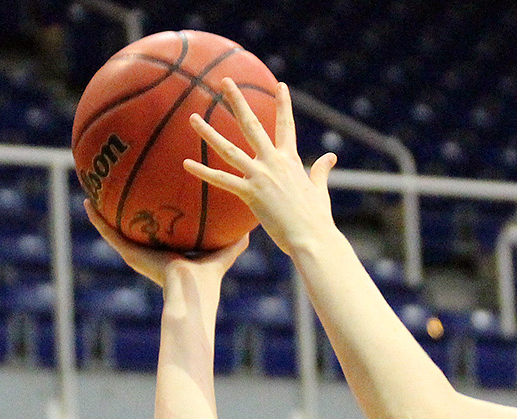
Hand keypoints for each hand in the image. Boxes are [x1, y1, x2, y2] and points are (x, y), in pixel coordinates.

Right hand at [84, 201, 249, 287]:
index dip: (153, 216)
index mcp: (168, 253)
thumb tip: (250, 228)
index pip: (158, 232)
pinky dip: (97, 220)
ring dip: (102, 212)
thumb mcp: (222, 253)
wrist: (192, 292)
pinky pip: (109, 234)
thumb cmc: (208, 280)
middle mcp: (148, 252)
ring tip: (91, 192)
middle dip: (125, 210)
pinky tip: (87, 203)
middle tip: (114, 188)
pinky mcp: (129, 254)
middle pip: (132, 228)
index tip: (148, 199)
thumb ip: (234, 241)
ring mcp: (136, 253)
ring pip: (114, 229)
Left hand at [185, 80, 337, 255]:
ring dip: (209, 133)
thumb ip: (321, 170)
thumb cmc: (316, 219)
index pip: (286, 125)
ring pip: (229, 149)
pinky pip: (222, 180)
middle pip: (251, 125)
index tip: (280, 85)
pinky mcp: (250, 194)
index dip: (284, 104)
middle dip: (237, 101)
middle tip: (225, 81)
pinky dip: (203, 172)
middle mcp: (273, 162)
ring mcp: (260, 176)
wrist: (312, 238)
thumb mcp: (319, 189)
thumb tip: (331, 157)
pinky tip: (186, 163)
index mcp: (290, 160)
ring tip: (192, 117)